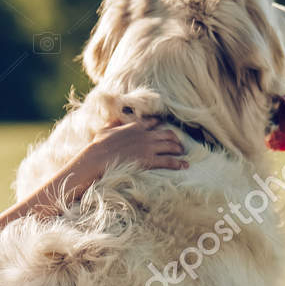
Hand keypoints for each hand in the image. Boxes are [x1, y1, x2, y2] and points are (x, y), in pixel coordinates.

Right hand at [57, 116, 186, 199]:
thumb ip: (113, 124)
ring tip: (183, 153)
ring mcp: (149, 147)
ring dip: (179, 149)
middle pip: (167, 134)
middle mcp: (145, 135)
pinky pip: (169, 160)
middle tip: (178, 144)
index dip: (160, 124)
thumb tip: (114, 120)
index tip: (164, 127)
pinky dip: (179, 163)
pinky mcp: (150, 160)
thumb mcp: (105, 129)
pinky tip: (185, 165)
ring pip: (171, 145)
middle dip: (175, 138)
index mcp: (135, 126)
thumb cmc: (99, 145)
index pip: (153, 122)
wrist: (99, 158)